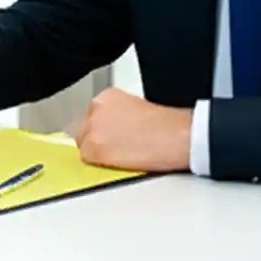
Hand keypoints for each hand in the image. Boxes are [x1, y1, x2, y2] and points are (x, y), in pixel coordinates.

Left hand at [73, 88, 192, 171]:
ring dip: (98, 152)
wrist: (177, 135)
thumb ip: (116, 116)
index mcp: (106, 97)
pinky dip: (101, 164)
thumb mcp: (135, 108)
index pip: (90, 117)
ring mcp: (92, 129)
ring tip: (122, 155)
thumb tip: (111, 130)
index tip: (111, 137)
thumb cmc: (167, 125)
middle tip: (117, 148)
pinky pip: (88, 160)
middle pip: (83, 130)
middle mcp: (95, 109)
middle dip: (96, 140)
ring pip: (84, 145)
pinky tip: (121, 161)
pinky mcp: (94, 149)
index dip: (101, 130)